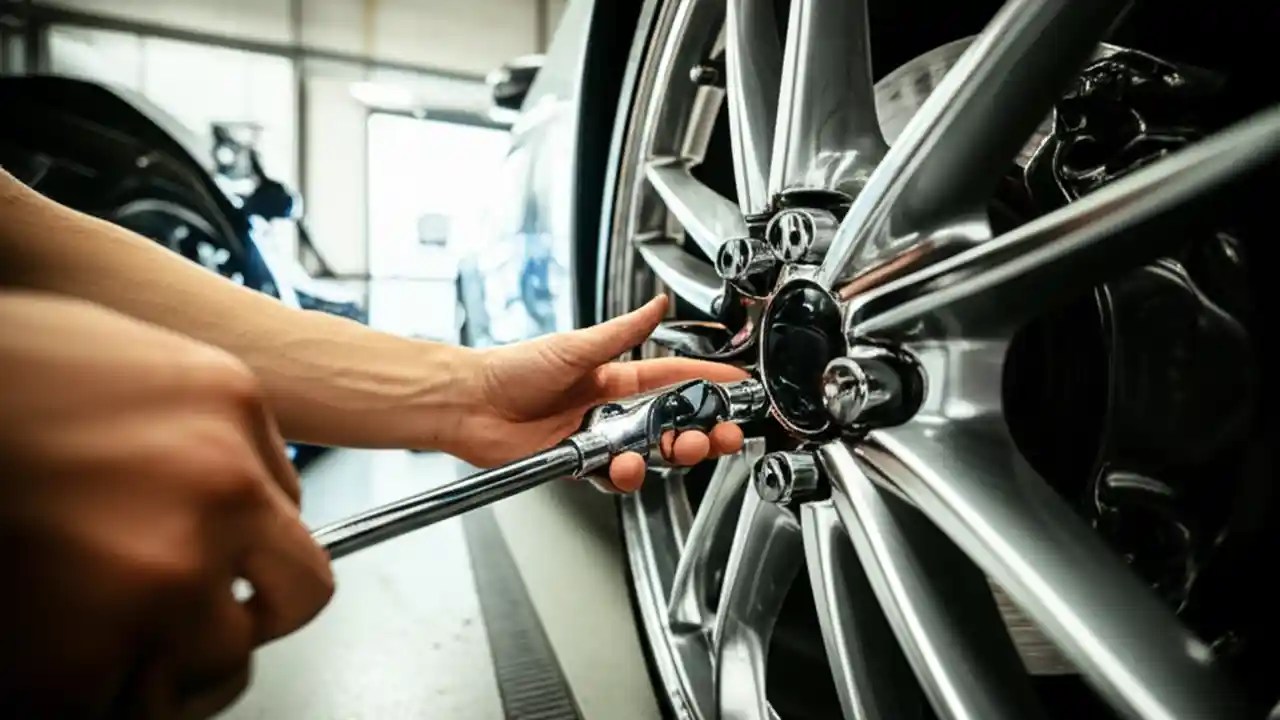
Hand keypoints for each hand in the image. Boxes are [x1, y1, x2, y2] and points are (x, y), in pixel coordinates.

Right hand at [0, 292, 332, 717]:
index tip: (222, 554)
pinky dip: (111, 699)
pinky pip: (140, 710)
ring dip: (181, 660)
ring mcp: (162, 583)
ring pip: (225, 661)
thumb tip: (240, 471)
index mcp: (225, 403)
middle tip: (198, 614)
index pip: (292, 504)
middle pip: (299, 591)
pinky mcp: (84, 665)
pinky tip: (67, 662)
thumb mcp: (109, 349)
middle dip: (253, 608)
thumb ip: (194, 412)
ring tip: (115, 638)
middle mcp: (218, 493)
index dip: (249, 539)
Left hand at [450, 296, 746, 490]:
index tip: (736, 385)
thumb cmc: (512, 369)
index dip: (707, 384)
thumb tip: (657, 305)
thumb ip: (623, 331)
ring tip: (676, 449)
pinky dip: (625, 474)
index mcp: (616, 377)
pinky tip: (625, 466)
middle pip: (672, 425)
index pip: (674, 379)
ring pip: (650, 455)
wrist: (470, 403)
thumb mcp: (577, 345)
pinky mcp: (579, 465)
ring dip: (669, 454)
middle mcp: (610, 410)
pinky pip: (614, 477)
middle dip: (702, 431)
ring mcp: (597, 439)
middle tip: (720, 434)